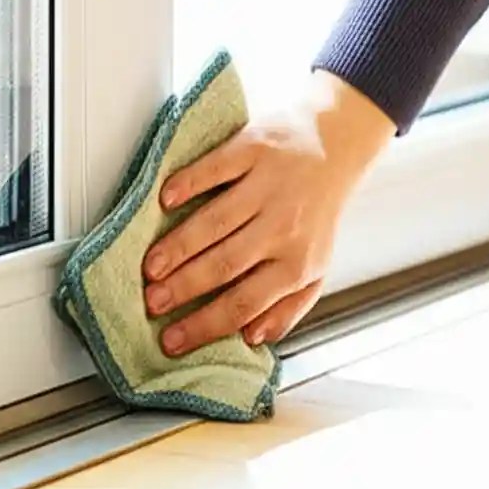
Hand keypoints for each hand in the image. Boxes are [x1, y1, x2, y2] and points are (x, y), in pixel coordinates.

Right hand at [143, 70, 394, 355]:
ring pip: (217, 221)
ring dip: (179, 245)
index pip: (244, 304)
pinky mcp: (254, 148)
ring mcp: (268, 186)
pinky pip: (216, 168)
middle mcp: (284, 227)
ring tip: (151, 266)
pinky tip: (166, 200)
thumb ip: (286, 309)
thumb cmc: (315, 216)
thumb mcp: (315, 271)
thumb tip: (251, 338)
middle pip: (226, 264)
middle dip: (185, 287)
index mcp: (298, 264)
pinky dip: (189, 183)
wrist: (337, 149)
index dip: (204, 325)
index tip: (171, 340)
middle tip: (152, 302)